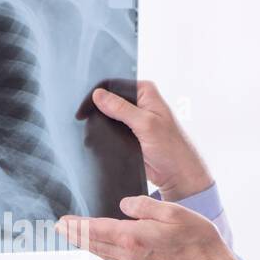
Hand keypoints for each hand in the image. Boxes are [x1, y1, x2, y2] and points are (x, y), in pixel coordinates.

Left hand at [57, 195, 252, 259]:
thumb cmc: (197, 239)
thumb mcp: (173, 212)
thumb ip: (145, 205)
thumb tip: (123, 204)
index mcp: (133, 237)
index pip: (97, 230)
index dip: (77, 225)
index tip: (61, 221)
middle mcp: (130, 254)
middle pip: (95, 244)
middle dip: (75, 235)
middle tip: (58, 228)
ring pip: (104, 253)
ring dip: (87, 244)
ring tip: (74, 236)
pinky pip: (116, 259)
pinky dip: (103, 251)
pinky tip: (103, 247)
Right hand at [83, 81, 212, 201]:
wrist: (176, 174)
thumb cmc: (171, 149)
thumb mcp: (145, 124)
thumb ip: (122, 108)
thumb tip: (99, 95)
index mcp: (145, 92)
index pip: (114, 86)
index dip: (97, 96)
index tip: (83, 111)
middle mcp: (140, 102)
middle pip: (109, 100)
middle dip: (96, 111)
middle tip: (83, 123)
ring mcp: (134, 119)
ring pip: (109, 116)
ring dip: (99, 125)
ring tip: (90, 136)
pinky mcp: (130, 134)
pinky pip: (111, 130)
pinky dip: (103, 135)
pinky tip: (96, 142)